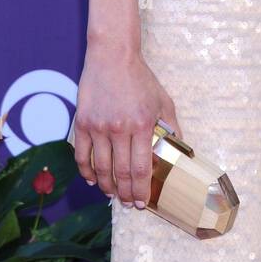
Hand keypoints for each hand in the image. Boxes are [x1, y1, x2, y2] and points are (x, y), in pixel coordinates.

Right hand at [73, 48, 182, 208]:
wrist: (112, 57)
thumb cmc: (140, 79)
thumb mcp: (163, 101)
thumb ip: (170, 127)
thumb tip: (178, 149)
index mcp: (141, 125)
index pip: (141, 168)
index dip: (141, 190)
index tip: (142, 203)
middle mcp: (118, 129)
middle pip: (121, 172)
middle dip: (125, 193)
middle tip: (128, 203)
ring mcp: (98, 127)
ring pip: (101, 168)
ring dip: (107, 186)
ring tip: (113, 195)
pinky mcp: (82, 123)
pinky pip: (82, 155)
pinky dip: (87, 171)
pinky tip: (94, 180)